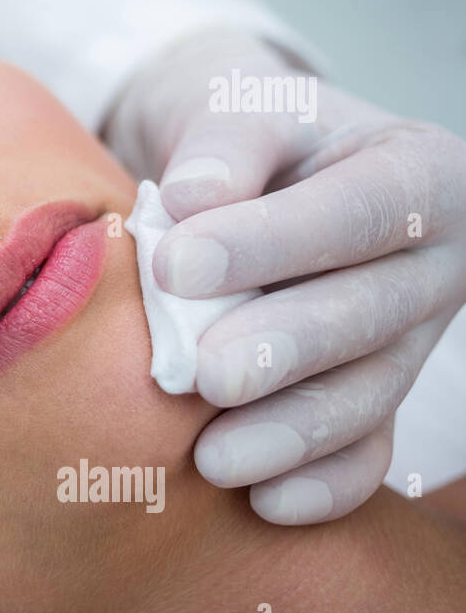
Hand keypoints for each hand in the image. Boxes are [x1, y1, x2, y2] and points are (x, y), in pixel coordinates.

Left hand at [107, 29, 465, 523]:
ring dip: (292, 433)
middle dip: (284, 349)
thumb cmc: (250, 143)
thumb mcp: (242, 111)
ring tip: (214, 458)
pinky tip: (262, 501)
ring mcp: (413, 340)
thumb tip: (192, 200)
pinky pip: (367, 453)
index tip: (177, 265)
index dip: (273, 243)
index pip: (360, 212)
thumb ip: (224, 145)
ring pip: (368, 395)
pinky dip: (320, 484)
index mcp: (420, 173)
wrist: (259, 177)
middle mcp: (435, 263)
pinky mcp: (377, 398)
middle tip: (204, 374)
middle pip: (371, 315)